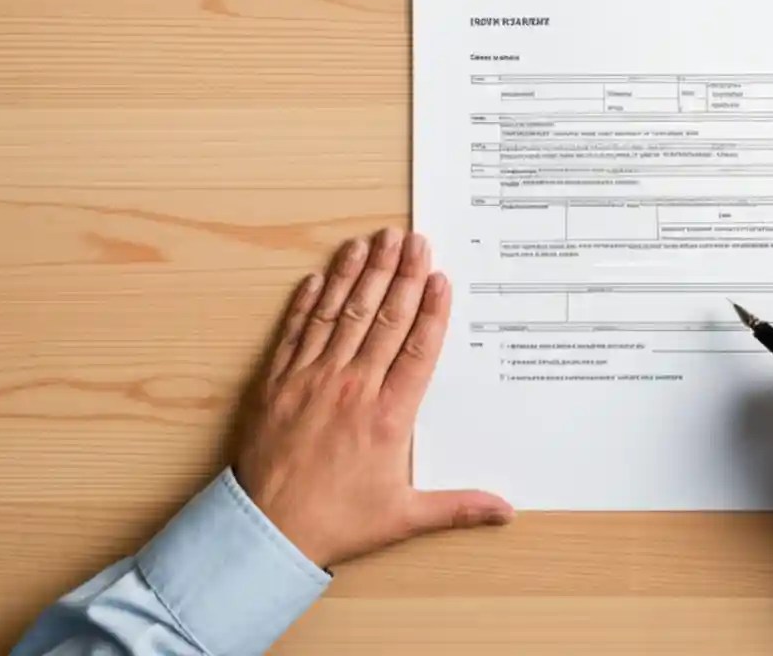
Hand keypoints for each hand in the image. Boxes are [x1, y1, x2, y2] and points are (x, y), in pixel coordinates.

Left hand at [234, 228, 513, 567]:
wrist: (267, 530)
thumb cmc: (335, 523)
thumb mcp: (403, 518)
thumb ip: (458, 507)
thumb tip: (505, 511)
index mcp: (388, 417)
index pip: (418, 350)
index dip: (431, 310)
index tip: (439, 277)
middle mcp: (352, 388)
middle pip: (384, 320)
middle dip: (401, 275)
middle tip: (413, 240)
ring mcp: (312, 380)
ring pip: (342, 315)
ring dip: (360, 274)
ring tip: (373, 241)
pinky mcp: (279, 382)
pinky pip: (298, 330)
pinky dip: (310, 301)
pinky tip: (322, 276)